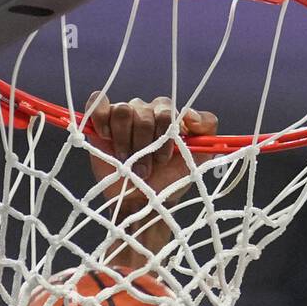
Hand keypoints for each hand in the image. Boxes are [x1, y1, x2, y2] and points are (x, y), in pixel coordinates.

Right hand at [84, 94, 218, 213]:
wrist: (144, 203)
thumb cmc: (170, 181)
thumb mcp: (199, 158)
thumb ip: (207, 129)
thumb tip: (190, 113)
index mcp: (167, 117)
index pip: (166, 108)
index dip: (165, 132)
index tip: (165, 159)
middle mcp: (145, 112)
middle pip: (144, 111)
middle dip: (145, 144)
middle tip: (146, 168)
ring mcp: (123, 116)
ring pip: (123, 110)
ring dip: (126, 140)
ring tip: (126, 161)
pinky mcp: (100, 122)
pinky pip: (99, 102)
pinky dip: (101, 117)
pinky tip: (107, 136)